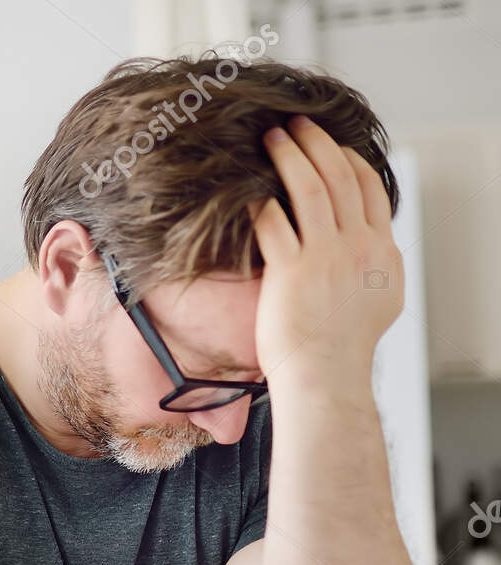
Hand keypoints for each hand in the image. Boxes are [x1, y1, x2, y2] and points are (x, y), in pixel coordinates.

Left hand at [249, 115, 401, 385]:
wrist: (327, 376)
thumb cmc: (346, 347)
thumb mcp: (382, 299)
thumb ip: (377, 265)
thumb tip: (375, 246)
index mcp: (380, 250)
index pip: (370, 189)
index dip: (349, 160)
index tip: (331, 145)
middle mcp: (357, 246)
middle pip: (338, 178)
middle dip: (316, 144)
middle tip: (296, 124)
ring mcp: (324, 256)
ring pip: (307, 190)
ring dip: (288, 158)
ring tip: (271, 139)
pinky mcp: (291, 272)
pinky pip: (273, 225)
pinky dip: (261, 203)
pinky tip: (247, 191)